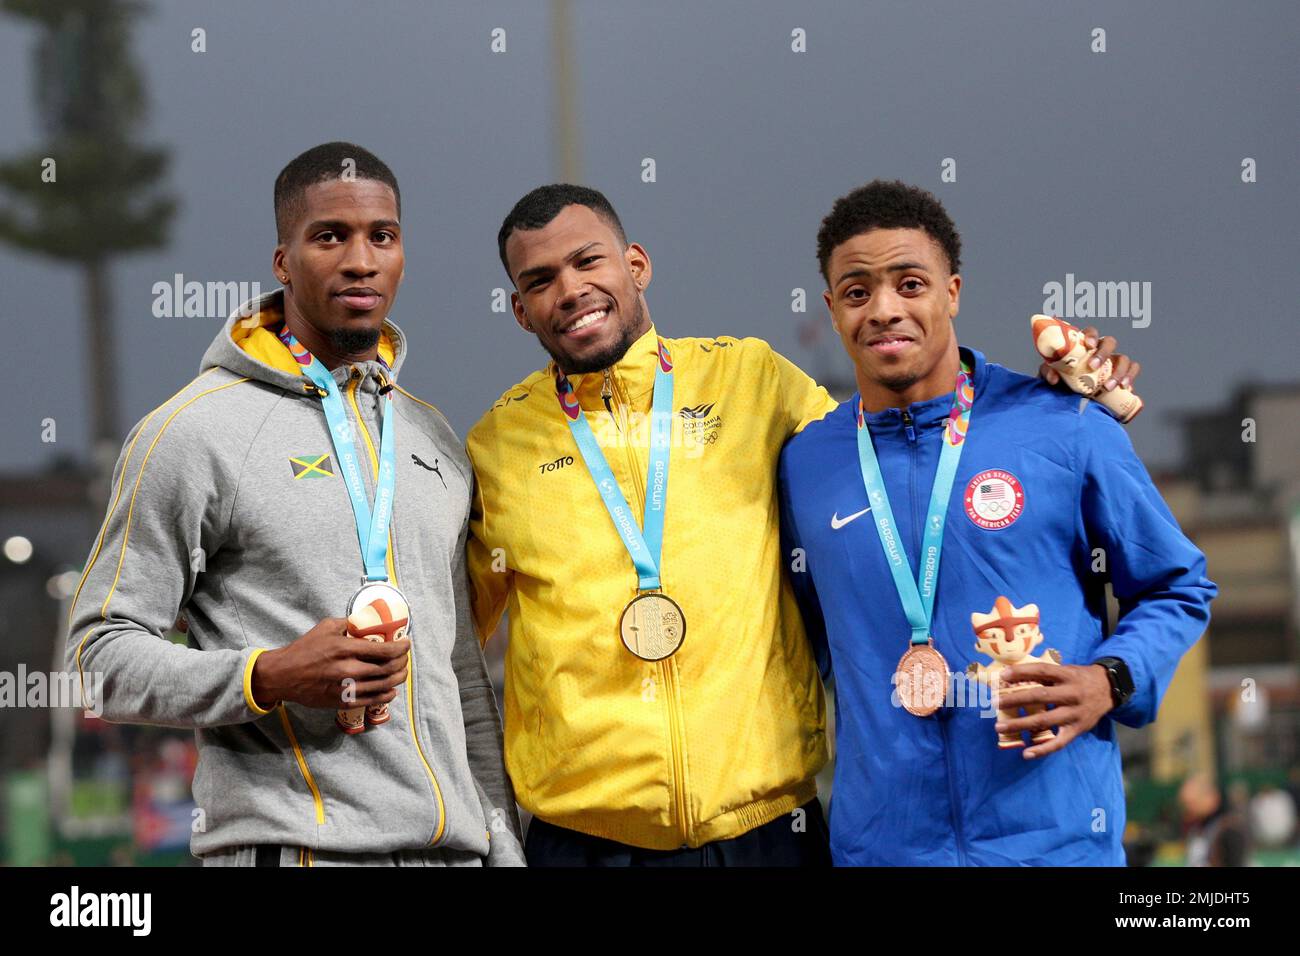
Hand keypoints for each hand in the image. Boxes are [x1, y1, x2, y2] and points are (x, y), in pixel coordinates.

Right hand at [251, 617, 408, 710]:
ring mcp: (346, 688)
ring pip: (383, 686)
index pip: (384, 651)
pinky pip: (372, 700)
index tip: (407, 643)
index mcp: (345, 648)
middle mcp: (348, 669)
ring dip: (398, 678)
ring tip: (402, 672)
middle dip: (402, 662)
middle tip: (405, 657)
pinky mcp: (342, 701)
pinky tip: (391, 689)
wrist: (283, 675)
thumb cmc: (304, 649)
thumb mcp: (326, 627)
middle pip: (388, 669)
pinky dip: (386, 695)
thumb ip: (349, 623)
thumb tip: (369, 618)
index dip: (401, 648)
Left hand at [992, 663, 1112, 758]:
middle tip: (994, 703)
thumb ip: (1045, 673)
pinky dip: (1042, 750)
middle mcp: (1072, 694)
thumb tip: (1013, 675)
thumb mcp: (1066, 670)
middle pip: (1040, 696)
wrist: (1110, 689)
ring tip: (1000, 727)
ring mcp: (1075, 714)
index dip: (1022, 672)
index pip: (1042, 671)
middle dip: (1015, 700)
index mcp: (1067, 675)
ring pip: (1044, 721)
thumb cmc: (1079, 678)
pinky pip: (1059, 743)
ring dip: (1020, 724)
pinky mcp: (1077, 730)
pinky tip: (1026, 753)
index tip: (1002, 675)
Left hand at [1038, 326, 1140, 391]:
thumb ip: (1048, 372)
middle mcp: (1100, 351)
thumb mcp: (1050, 375)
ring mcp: (1113, 362)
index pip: (1091, 332)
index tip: (1089, 345)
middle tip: (1093, 367)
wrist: (1071, 400)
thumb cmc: (1060, 381)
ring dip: (1118, 371)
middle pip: (1109, 342)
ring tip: (1107, 387)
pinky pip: (1132, 370)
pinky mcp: (1121, 375)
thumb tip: (1053, 378)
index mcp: (1084, 346)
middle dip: (1103, 354)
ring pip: (1124, 359)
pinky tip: (1125, 387)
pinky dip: (1130, 377)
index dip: (1092, 336)